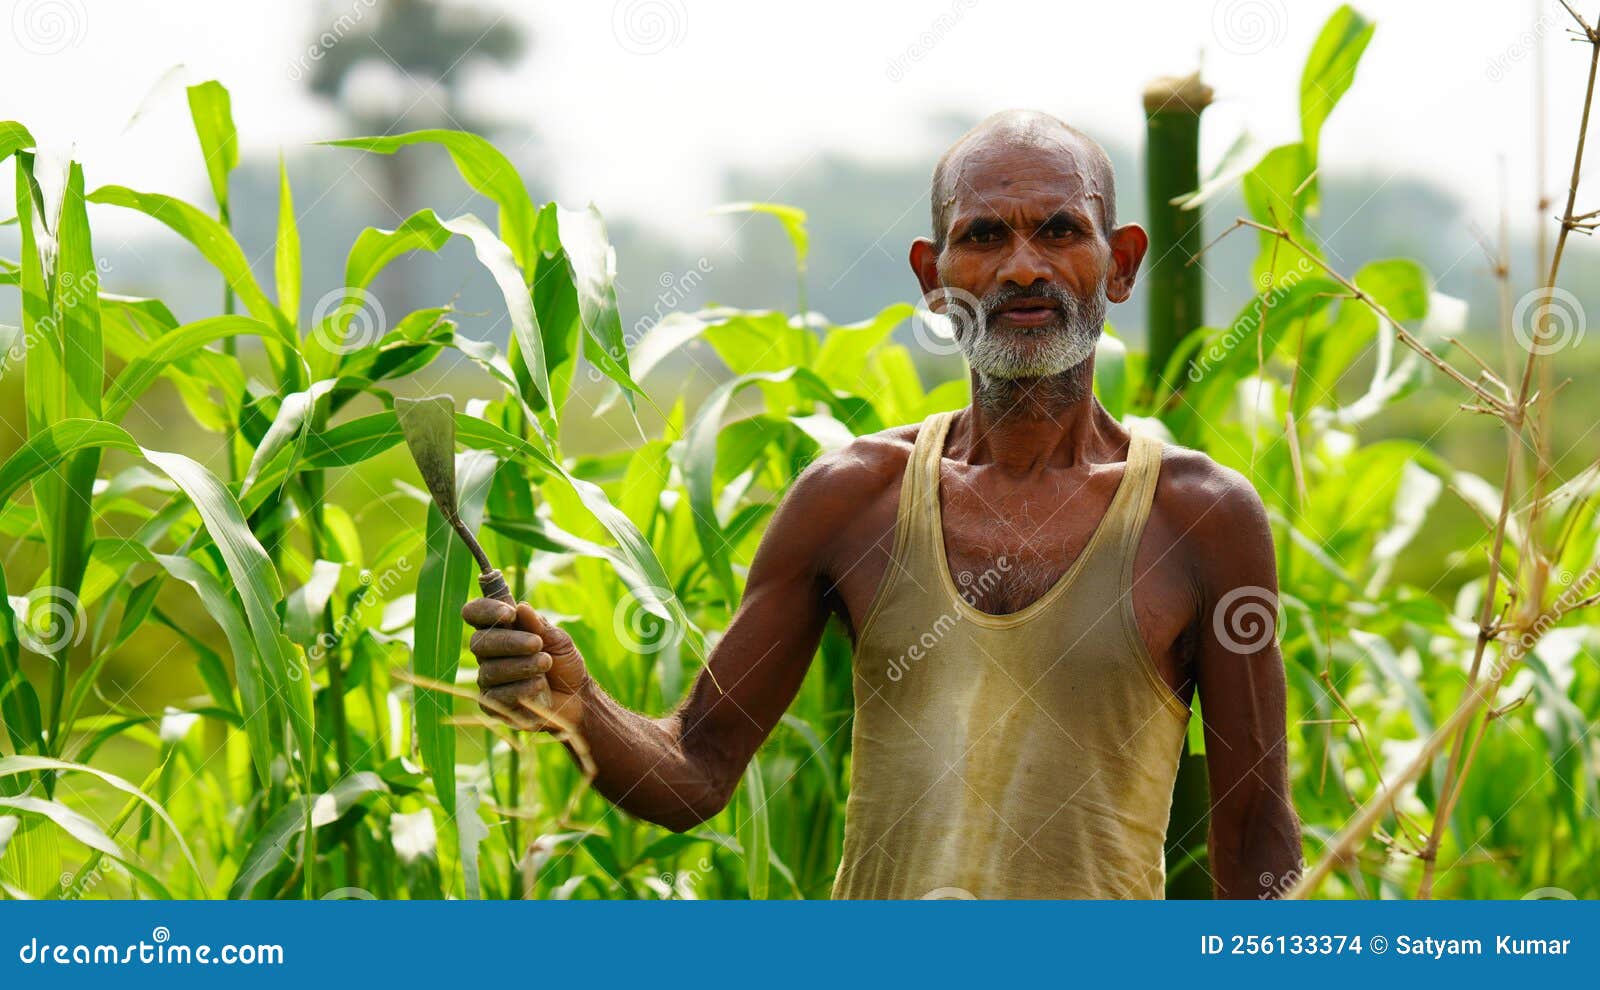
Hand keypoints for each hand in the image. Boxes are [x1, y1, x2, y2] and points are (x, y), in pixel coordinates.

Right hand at [461, 599, 589, 731]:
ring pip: (489, 670)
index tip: (510, 613)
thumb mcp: (558, 640)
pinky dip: (521, 688)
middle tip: (537, 644)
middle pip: (479, 642)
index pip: (475, 613)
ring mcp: (489, 680)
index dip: (486, 610)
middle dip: (509, 642)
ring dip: (521, 666)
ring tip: (546, 663)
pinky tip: (539, 685)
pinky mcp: (493, 705)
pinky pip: (497, 696)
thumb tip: (521, 607)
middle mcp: (488, 654)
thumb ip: (539, 625)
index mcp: (500, 630)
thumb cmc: (564, 664)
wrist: (576, 698)